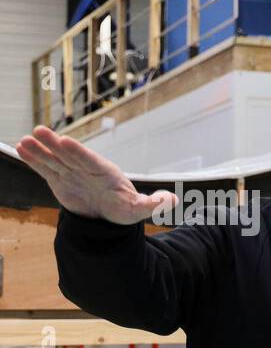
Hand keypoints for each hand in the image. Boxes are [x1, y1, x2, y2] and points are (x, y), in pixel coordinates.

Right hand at [16, 126, 177, 225]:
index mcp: (105, 173)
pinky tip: (21, 149)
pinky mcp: (59, 180)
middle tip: (39, 131)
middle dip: (54, 145)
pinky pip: (45, 169)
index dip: (78, 152)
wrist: (108, 215)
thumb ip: (153, 204)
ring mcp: (71, 173)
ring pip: (54, 160)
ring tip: (24, 140)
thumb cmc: (125, 208)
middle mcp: (86, 169)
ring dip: (39, 150)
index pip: (90, 161)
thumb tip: (172, 200)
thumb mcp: (140, 209)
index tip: (65, 142)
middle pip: (69, 156)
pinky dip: (34, 161)